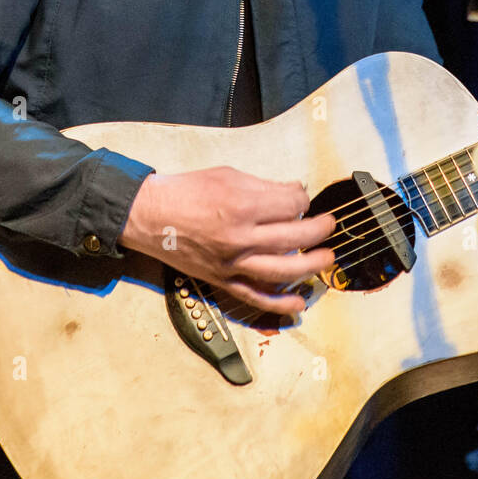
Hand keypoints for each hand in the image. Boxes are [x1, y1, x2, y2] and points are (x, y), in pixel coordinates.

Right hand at [120, 166, 331, 314]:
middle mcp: (239, 238)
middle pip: (295, 237)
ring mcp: (231, 263)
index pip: (291, 205)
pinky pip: (255, 297)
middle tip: (329, 225)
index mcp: (241, 205)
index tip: (302, 199)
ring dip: (311, 265)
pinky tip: (299, 302)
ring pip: (282, 270)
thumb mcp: (228, 176)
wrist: (149, 216)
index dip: (303, 200)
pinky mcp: (222, 280)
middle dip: (319, 229)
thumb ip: (266, 186)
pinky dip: (279, 303)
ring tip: (327, 258)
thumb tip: (296, 192)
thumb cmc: (187, 191)